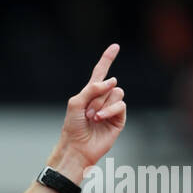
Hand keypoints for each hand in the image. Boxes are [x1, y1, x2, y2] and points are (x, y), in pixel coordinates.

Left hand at [52, 43, 126, 176]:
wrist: (77, 146)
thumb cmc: (72, 126)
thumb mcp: (75, 103)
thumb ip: (91, 88)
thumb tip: (112, 81)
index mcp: (91, 93)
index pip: (100, 72)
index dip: (107, 59)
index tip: (115, 46)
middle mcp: (103, 99)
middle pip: (110, 84)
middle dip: (97, 97)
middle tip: (87, 112)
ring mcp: (112, 108)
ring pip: (117, 93)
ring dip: (102, 104)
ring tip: (92, 117)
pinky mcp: (119, 118)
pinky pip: (121, 105)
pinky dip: (110, 110)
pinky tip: (100, 119)